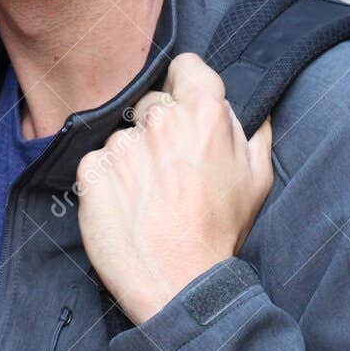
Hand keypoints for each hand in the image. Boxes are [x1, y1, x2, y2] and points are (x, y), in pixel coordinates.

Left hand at [74, 53, 274, 324]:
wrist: (178, 284)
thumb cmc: (219, 234)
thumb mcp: (257, 178)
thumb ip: (253, 130)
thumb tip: (249, 106)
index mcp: (204, 114)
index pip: (185, 66)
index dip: (186, 86)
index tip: (185, 108)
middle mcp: (160, 121)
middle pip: (152, 103)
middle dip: (159, 128)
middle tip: (171, 170)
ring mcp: (122, 144)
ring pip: (124, 135)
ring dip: (133, 157)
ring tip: (149, 196)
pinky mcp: (92, 169)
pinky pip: (98, 160)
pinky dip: (108, 179)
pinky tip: (127, 205)